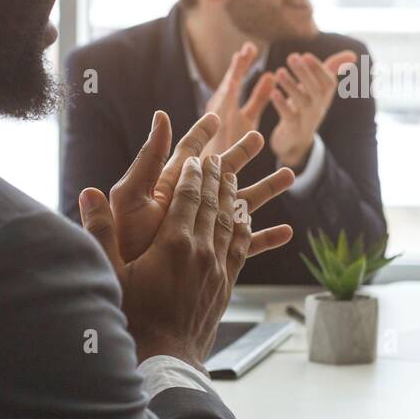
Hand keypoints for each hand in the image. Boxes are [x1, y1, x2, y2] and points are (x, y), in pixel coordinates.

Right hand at [79, 122, 295, 366]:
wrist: (165, 358)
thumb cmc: (132, 317)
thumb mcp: (110, 273)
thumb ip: (101, 231)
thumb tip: (89, 193)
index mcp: (174, 244)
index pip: (188, 198)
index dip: (194, 175)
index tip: (198, 157)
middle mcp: (202, 252)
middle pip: (213, 205)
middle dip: (216, 179)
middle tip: (220, 158)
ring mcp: (217, 269)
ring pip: (230, 223)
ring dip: (233, 198)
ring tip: (234, 179)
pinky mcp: (226, 285)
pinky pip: (240, 247)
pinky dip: (243, 227)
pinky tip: (245, 219)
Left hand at [100, 110, 294, 263]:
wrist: (134, 302)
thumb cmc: (128, 247)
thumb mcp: (133, 196)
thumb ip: (149, 159)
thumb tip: (161, 116)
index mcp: (167, 191)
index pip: (187, 155)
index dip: (201, 134)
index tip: (215, 116)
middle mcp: (188, 210)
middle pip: (220, 176)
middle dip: (240, 156)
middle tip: (259, 138)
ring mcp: (203, 234)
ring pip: (240, 206)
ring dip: (266, 191)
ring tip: (291, 176)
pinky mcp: (213, 259)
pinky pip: (245, 246)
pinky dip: (266, 239)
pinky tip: (287, 233)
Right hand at [205, 42, 274, 156]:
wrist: (214, 174)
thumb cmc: (229, 142)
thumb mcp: (249, 116)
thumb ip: (259, 96)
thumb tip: (271, 74)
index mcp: (226, 103)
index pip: (234, 81)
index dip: (241, 65)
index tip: (250, 48)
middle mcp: (218, 109)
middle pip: (228, 85)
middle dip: (237, 66)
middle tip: (249, 47)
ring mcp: (214, 120)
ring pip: (223, 96)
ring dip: (231, 77)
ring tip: (240, 58)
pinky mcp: (215, 133)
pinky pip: (221, 115)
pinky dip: (225, 100)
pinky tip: (232, 85)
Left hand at [268, 50, 357, 167]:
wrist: (296, 140)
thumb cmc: (308, 106)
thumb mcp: (321, 88)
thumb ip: (334, 69)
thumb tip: (354, 55)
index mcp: (325, 96)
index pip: (328, 82)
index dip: (319, 69)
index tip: (305, 55)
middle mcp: (319, 107)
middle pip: (315, 90)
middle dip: (304, 73)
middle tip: (292, 57)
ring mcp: (307, 119)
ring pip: (301, 102)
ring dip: (290, 86)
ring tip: (279, 72)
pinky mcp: (293, 129)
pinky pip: (289, 116)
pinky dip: (281, 104)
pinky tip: (273, 93)